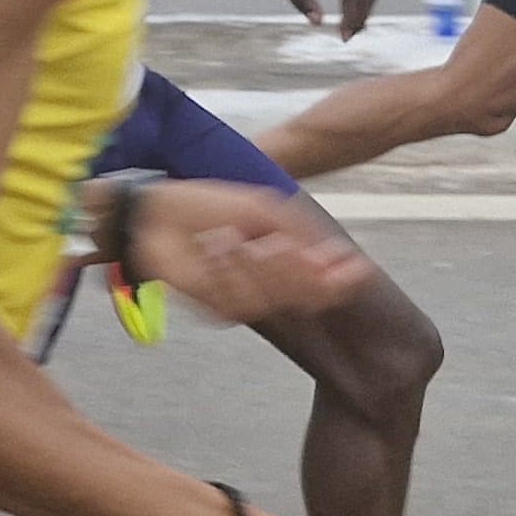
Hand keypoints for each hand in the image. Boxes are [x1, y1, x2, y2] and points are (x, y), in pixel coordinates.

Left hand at [123, 179, 371, 324]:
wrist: (157, 211)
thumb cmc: (208, 207)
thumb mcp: (262, 209)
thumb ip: (298, 231)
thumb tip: (336, 255)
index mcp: (280, 264)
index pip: (318, 283)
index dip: (339, 280)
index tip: (358, 270)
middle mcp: (265, 287)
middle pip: (299, 296)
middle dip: (299, 274)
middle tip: (287, 247)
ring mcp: (240, 300)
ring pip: (268, 300)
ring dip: (258, 268)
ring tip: (242, 239)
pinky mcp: (213, 308)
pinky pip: (234, 302)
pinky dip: (227, 272)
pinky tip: (218, 247)